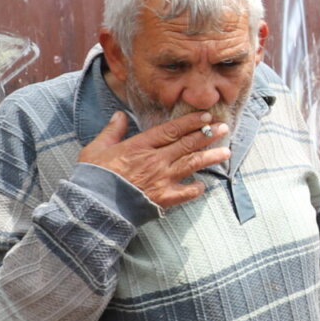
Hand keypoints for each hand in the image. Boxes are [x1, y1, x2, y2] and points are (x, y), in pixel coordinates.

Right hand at [79, 111, 229, 209]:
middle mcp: (155, 160)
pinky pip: (186, 193)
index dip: (190, 123)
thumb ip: (112, 131)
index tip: (206, 117)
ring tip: (226, 152)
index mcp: (140, 146)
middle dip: (208, 135)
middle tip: (224, 128)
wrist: (93, 205)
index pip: (170, 130)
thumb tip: (119, 115)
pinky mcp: (163, 198)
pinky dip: (196, 189)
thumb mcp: (96, 149)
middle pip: (187, 144)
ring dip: (210, 157)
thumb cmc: (93, 177)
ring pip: (192, 164)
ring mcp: (161, 179)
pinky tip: (203, 185)